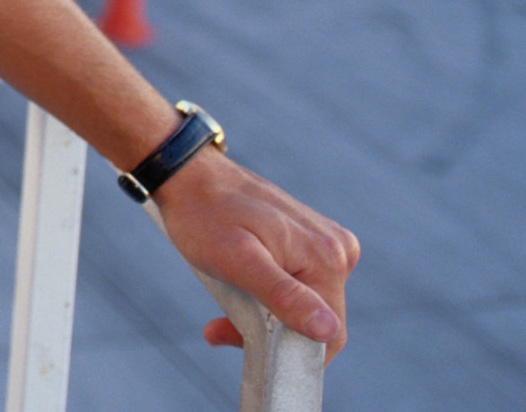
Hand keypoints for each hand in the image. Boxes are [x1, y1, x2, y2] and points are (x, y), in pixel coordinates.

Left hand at [151, 147, 359, 362]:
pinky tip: (240, 282)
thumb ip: (283, 295)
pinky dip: (270, 293)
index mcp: (328, 257)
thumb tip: (328, 330)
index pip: (329, 335)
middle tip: (218, 325)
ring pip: (307, 305)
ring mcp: (326, 243)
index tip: (231, 337)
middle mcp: (338, 249)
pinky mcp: (310, 240)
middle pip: (317, 321)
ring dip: (268, 314)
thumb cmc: (203, 215)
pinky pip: (300, 283)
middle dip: (271, 331)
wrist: (188, 175)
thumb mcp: (236, 259)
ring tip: (225, 300)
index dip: (285, 350)